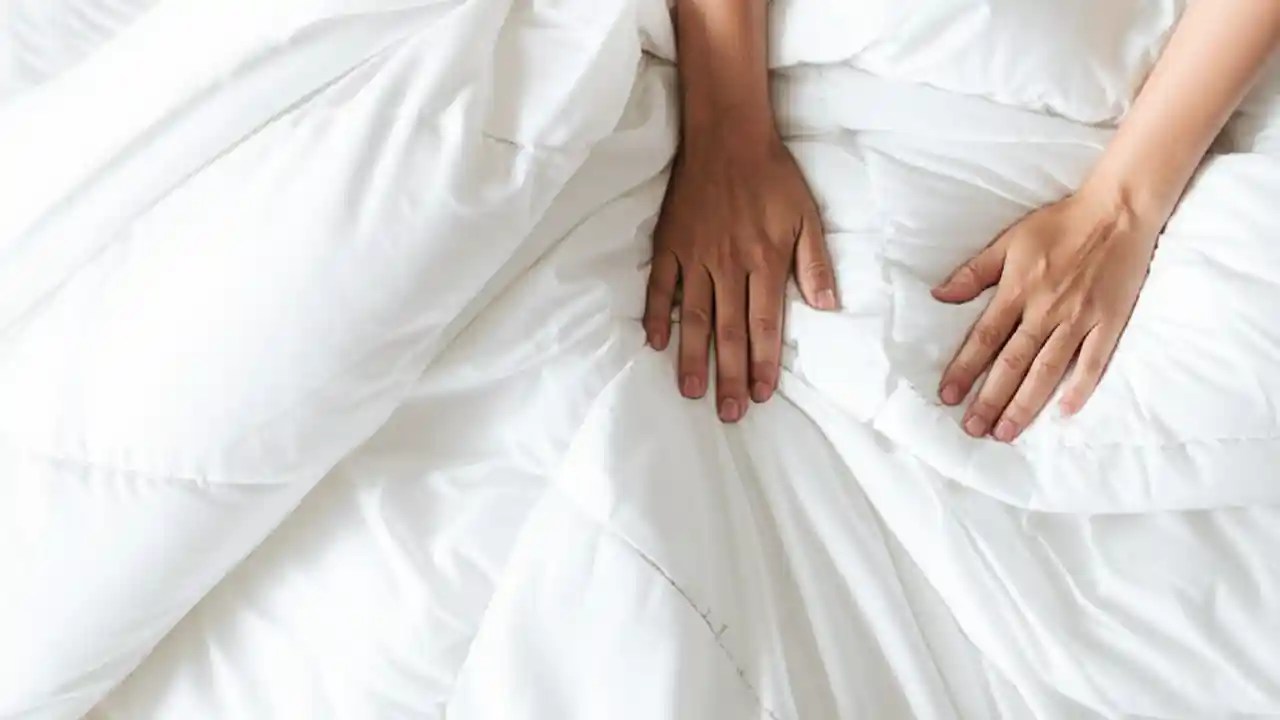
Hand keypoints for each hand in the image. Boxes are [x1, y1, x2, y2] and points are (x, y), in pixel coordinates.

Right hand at [644, 131, 837, 422]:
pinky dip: (655, 314)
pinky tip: (654, 342)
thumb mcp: (807, 214)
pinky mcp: (670, 243)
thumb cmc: (772, 174)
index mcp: (764, 261)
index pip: (764, 323)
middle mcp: (728, 265)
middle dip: (729, 375)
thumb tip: (827, 306)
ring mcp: (695, 256)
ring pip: (694, 317)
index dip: (762, 362)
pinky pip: (659, 286)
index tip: (760, 395)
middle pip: (729, 331)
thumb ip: (815, 263)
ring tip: (691, 391)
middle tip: (726, 413)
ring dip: (692, 358)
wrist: (727, 134)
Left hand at [933, 190, 1159, 440]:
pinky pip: (1094, 361)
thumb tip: (939, 295)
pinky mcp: (1110, 322)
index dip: (964, 368)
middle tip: (973, 429)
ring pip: (1047, 370)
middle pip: (1012, 363)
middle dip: (990, 399)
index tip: (948, 396)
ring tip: (1006, 432)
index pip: (984, 338)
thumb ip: (975, 272)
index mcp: (1018, 290)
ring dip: (1025, 403)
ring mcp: (1079, 319)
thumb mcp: (1009, 241)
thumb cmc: (1060, 224)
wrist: (1118, 211)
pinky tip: (1063, 412)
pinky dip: (1079, 387)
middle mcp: (1046, 310)